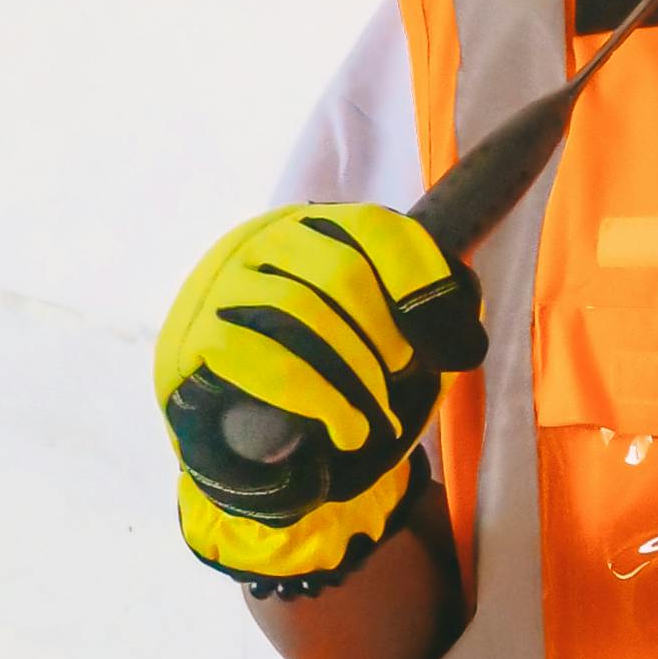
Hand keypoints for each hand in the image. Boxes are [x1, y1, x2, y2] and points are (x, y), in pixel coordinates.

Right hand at [153, 202, 485, 588]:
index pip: (373, 226)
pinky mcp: (192, 340)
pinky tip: (344, 429)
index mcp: (310, 227)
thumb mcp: (373, 332)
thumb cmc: (319, 371)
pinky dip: (316, 399)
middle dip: (384, 338)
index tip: (450, 344)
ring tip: (372, 420)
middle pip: (342, 272)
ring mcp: (218, 286)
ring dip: (354, 376)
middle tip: (396, 381)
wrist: (235, 431)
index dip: (421, 279)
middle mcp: (258, 241)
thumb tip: (465, 341)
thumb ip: (419, 318)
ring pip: (300, 312)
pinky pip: (260, 358)